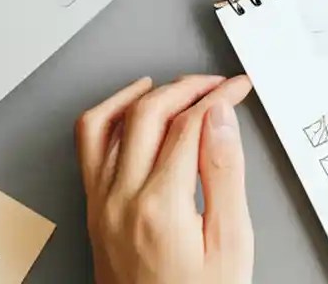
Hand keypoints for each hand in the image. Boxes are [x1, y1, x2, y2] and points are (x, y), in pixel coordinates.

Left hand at [77, 74, 254, 283]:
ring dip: (142, 95)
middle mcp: (121, 199)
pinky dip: (111, 118)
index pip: (190, 124)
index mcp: (160, 205)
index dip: (218, 96)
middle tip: (216, 85)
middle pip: (149, 113)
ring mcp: (101, 204)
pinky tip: (132, 113)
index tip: (237, 88)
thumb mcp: (231, 243)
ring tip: (172, 88)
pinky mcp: (93, 211)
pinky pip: (90, 148)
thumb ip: (225, 174)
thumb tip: (220, 119)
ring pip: (107, 122)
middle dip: (187, 88)